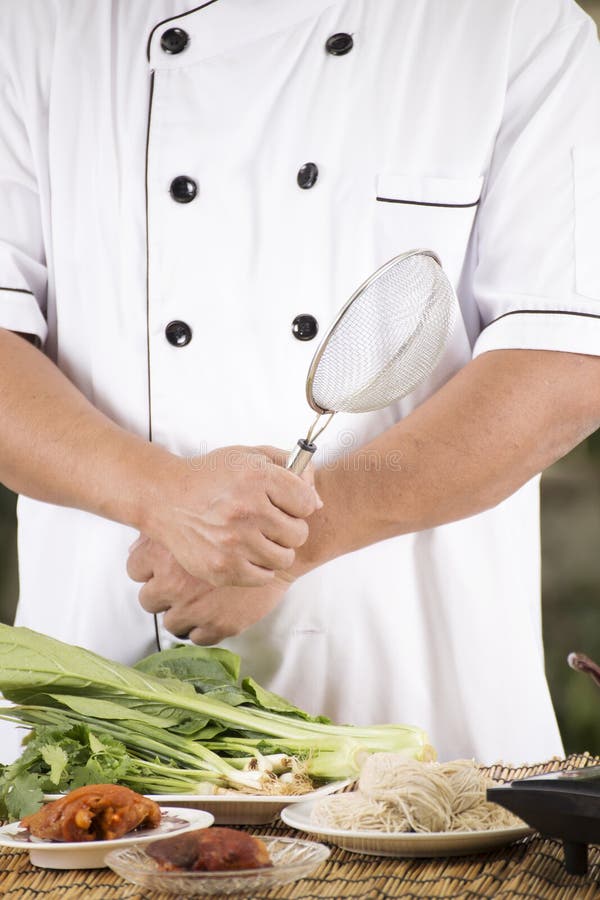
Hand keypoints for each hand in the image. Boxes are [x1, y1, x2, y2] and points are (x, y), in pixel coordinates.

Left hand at [127, 537, 292, 643]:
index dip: (147, 569)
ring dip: (181, 613)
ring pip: (171, 622)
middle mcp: (175, 583)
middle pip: (148, 599)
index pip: (135, 570)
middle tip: (178, 586)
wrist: (282, 547)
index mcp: (165, 554)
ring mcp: (196, 608)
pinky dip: (203, 628)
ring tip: (197, 600)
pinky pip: (198, 638)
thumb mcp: (198, 516)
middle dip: (162, 593)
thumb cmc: (240, 529)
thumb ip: (166, 531)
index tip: (159, 568)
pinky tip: (212, 612)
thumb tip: (136, 548)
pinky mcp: (220, 626)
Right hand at [144, 445, 320, 587]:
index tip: (285, 502)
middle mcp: (245, 510)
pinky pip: (263, 577)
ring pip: (284, 558)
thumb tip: (317, 502)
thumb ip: (292, 468)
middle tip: (269, 521)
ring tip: (258, 537)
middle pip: (299, 533)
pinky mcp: (222, 568)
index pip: (306, 502)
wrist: (165, 499)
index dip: (299, 503)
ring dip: (276, 549)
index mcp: (255, 478)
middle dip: (289, 527)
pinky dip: (259, 567)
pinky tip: (246, 551)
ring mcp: (233, 542)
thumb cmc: (212, 476)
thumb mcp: (251, 456)